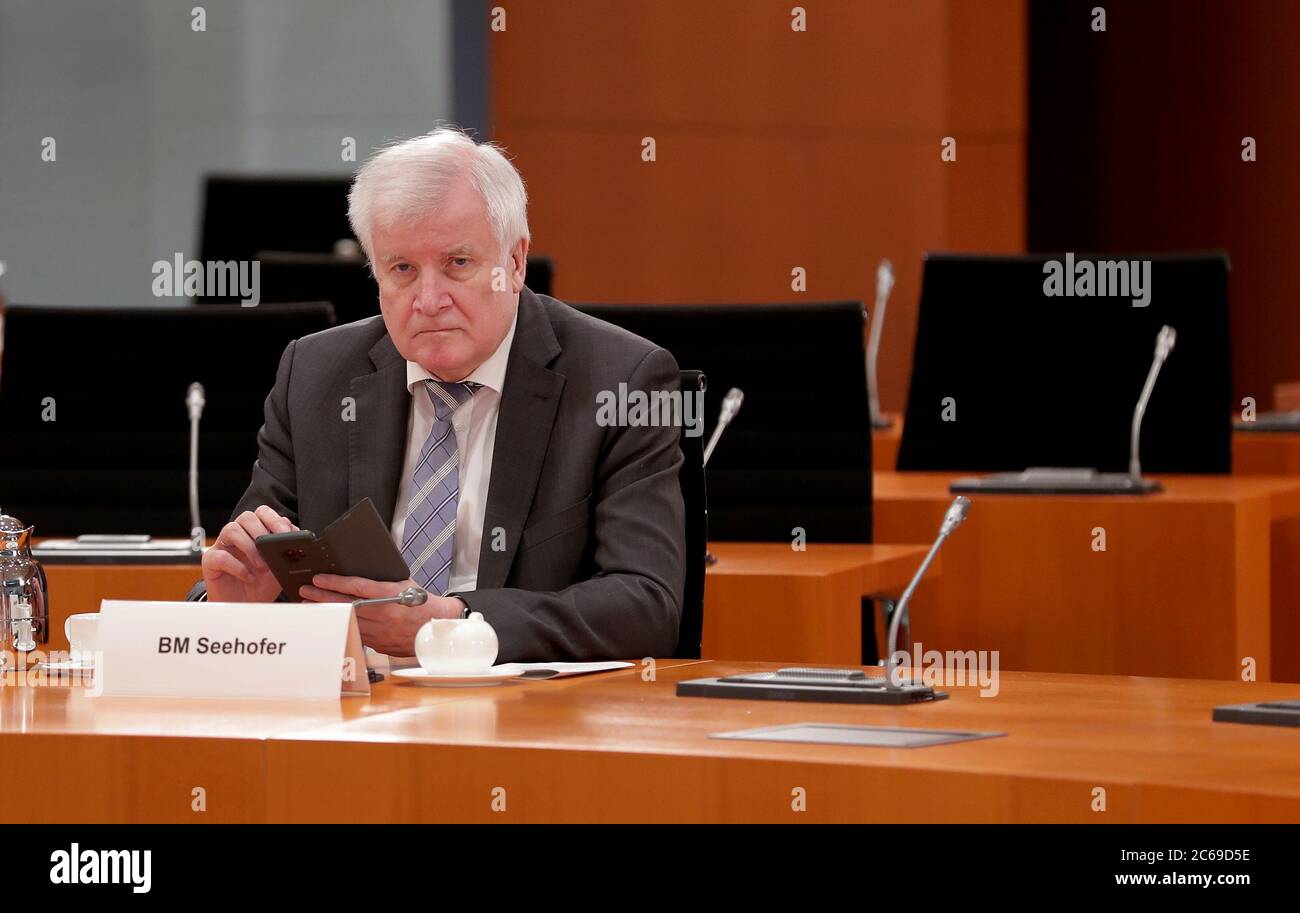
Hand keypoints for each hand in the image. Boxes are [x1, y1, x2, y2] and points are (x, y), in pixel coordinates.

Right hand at [202, 505, 297, 601]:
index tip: (285, 532)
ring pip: (231, 529)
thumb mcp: (279, 568)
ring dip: (249, 546)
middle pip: (246, 517)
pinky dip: (238, 567)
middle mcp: (238, 536)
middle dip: (261, 530)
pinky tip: (249, 577)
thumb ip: (286, 549)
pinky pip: (221, 556)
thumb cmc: (261, 585)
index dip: (273, 518)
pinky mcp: (210, 562)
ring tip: (261, 565)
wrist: (246, 607)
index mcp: (254, 533)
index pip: (262, 513)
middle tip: (270, 549)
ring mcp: (222, 547)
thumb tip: (293, 529)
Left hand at [299, 574, 466, 655]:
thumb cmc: (423, 603)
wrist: (437, 627)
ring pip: (345, 619)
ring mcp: (378, 631)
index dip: (334, 582)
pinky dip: (340, 625)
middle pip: (344, 604)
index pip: (355, 587)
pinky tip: (330, 621)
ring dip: (326, 612)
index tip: (318, 578)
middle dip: (321, 597)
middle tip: (305, 591)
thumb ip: (383, 581)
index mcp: (389, 595)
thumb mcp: (404, 584)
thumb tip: (363, 574)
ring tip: (310, 606)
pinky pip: (354, 632)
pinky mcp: (377, 643)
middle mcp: (381, 613)